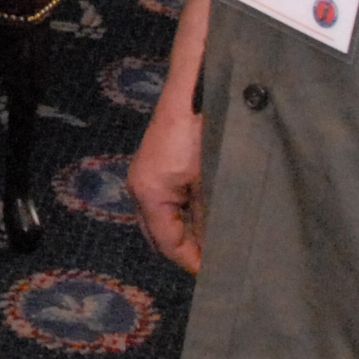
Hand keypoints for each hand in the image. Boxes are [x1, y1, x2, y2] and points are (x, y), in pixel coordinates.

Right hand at [128, 96, 206, 274]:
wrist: (199, 83)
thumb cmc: (204, 132)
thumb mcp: (211, 181)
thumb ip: (211, 218)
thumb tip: (218, 249)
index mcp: (149, 193)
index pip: (168, 243)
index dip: (192, 262)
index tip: (215, 275)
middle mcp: (141, 186)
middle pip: (159, 234)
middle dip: (185, 250)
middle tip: (215, 263)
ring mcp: (147, 173)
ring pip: (164, 217)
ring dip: (187, 230)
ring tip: (216, 243)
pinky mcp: (158, 162)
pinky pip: (169, 199)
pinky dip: (187, 213)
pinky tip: (209, 216)